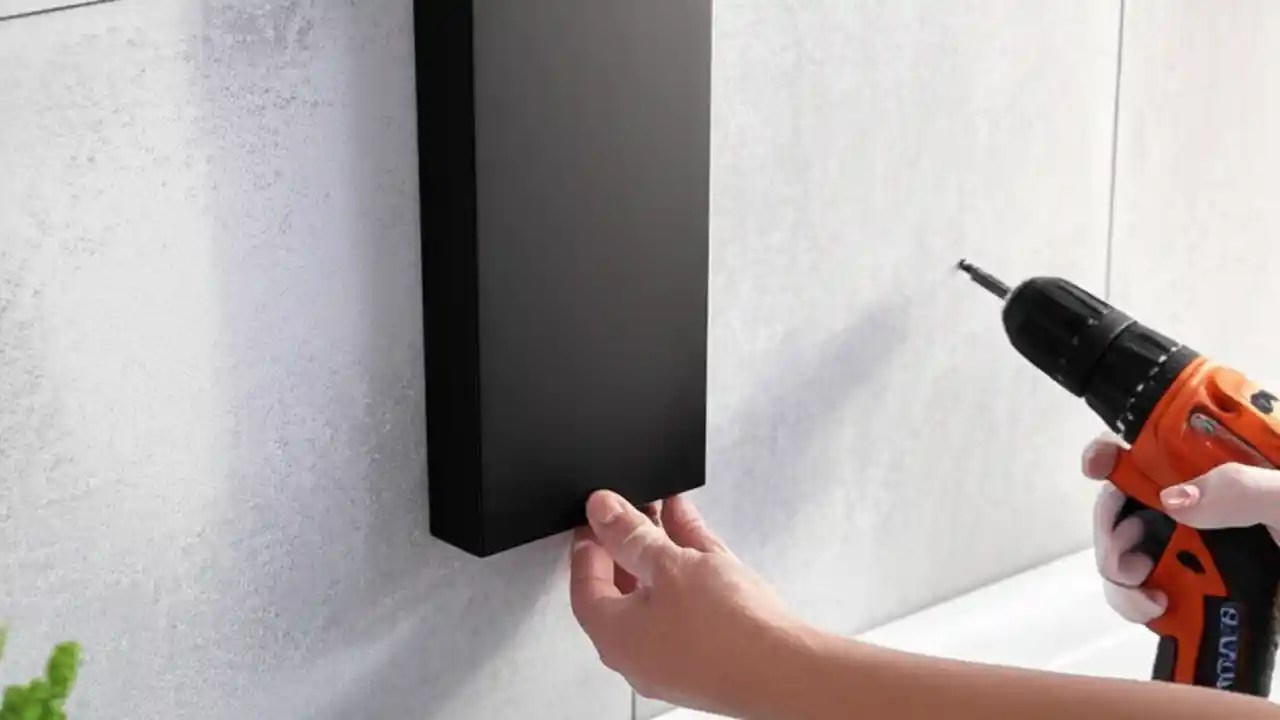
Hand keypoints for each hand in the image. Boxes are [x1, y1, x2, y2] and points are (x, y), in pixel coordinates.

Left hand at [569, 491, 806, 715]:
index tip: (596, 517)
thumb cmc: (728, 633)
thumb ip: (632, 535)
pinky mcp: (709, 651)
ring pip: (660, 592)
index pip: (585, 585)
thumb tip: (603, 512)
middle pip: (623, 588)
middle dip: (628, 542)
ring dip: (661, 548)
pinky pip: (688, 601)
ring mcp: (676, 655)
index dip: (589, 544)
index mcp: (616, 637)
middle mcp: (641, 654)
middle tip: (632, 510)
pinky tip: (693, 532)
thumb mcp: (670, 565)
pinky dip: (688, 567)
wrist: (788, 671)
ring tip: (665, 508)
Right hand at [1083, 435, 1279, 623]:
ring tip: (1145, 594)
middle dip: (1116, 523)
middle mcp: (1216, 499)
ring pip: (1133, 543)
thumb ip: (1241, 490)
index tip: (1099, 466)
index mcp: (1241, 462)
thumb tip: (1173, 497)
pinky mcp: (1206, 587)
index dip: (1124, 444)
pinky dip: (1138, 600)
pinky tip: (1156, 609)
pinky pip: (1149, 586)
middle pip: (1134, 494)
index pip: (1167, 434)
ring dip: (1121, 569)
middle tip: (1128, 557)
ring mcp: (1209, 545)